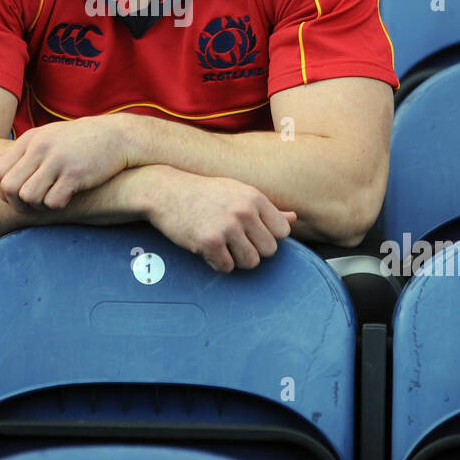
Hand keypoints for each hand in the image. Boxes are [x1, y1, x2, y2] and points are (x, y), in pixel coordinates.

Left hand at [0, 116, 132, 211]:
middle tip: (31, 203)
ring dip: (36, 206)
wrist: (116, 137)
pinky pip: (53, 201)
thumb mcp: (43, 139)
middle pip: (8, 186)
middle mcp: (40, 149)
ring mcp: (58, 161)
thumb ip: (14, 153)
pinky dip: (56, 205)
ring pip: (28, 196)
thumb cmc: (76, 141)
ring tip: (49, 200)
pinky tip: (66, 197)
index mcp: (30, 140)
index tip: (17, 194)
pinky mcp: (76, 174)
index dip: (2, 190)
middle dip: (16, 202)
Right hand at [144, 167, 294, 272]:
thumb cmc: (204, 193)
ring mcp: (226, 227)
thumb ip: (267, 208)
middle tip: (234, 241)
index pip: (283, 231)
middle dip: (253, 250)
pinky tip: (207, 249)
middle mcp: (244, 211)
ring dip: (236, 259)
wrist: (165, 191)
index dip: (268, 236)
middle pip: (269, 250)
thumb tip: (294, 218)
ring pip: (251, 262)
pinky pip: (226, 267)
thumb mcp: (238, 192)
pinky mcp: (209, 242)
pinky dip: (217, 263)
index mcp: (254, 197)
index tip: (251, 232)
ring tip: (222, 245)